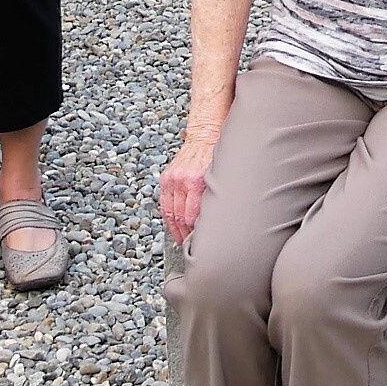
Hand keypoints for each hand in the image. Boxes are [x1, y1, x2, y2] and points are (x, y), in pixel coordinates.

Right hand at [157, 130, 218, 245]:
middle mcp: (182, 180)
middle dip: (185, 234)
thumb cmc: (217, 159)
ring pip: (170, 212)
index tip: (200, 243)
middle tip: (192, 248)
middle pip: (180, 216)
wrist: (204, 137)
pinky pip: (165, 203)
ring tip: (181, 241)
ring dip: (175, 229)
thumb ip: (217, 197)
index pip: (192, 215)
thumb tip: (220, 223)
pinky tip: (174, 227)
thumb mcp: (221, 178)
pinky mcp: (166, 178)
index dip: (195, 232)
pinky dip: (169, 217)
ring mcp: (172, 179)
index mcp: (197, 181)